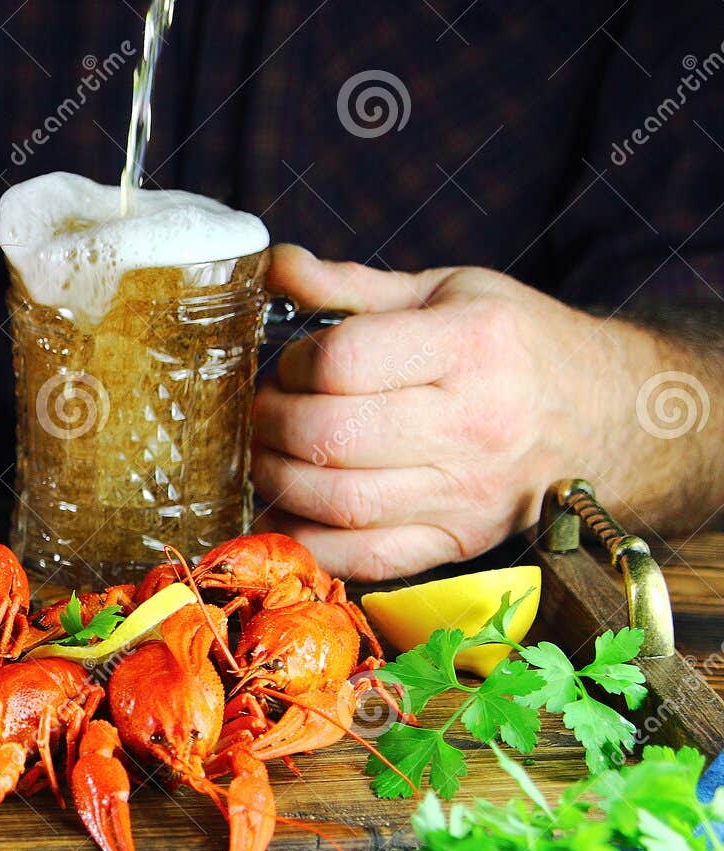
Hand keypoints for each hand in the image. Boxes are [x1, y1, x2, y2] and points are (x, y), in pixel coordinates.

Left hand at [251, 244, 671, 579]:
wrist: (606, 415)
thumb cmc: (514, 345)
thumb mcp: (446, 293)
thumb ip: (353, 287)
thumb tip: (276, 268)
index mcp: (472, 345)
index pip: (344, 361)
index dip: (296, 364)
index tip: (295, 365)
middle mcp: (474, 424)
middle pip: (331, 437)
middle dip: (273, 424)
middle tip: (266, 413)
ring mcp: (467, 493)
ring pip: (339, 503)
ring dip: (278, 481)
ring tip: (271, 455)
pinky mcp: (458, 543)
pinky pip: (364, 560)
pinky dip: (309, 542)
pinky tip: (291, 511)